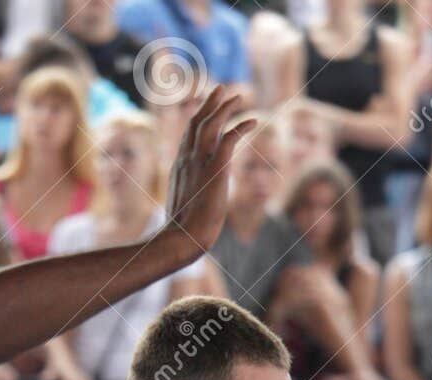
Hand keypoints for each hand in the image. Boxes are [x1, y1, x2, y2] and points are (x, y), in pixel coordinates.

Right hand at [162, 86, 257, 259]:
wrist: (183, 238)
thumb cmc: (181, 234)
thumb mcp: (180, 211)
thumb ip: (185, 202)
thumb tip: (185, 214)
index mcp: (178, 168)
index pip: (188, 137)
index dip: (197, 121)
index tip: (205, 109)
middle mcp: (187, 160)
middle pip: (197, 123)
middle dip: (209, 104)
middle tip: (221, 90)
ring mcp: (199, 162)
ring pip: (211, 124)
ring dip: (225, 108)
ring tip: (237, 97)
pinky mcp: (216, 168)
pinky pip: (229, 138)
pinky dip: (241, 127)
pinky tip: (253, 121)